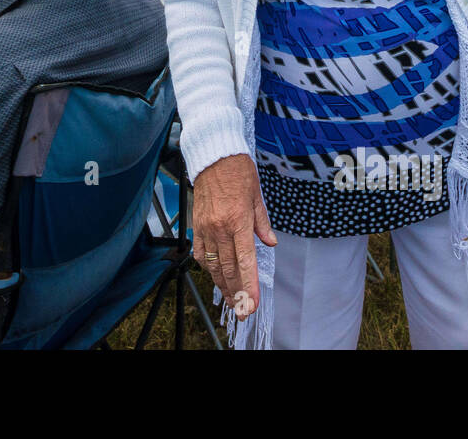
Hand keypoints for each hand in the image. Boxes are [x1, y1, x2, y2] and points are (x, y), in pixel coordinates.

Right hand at [191, 154, 276, 318]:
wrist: (213, 155)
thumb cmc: (238, 171)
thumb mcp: (257, 196)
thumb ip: (262, 223)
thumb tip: (270, 243)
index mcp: (239, 221)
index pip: (245, 262)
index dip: (249, 286)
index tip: (252, 304)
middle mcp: (220, 228)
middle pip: (228, 269)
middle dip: (236, 294)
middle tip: (242, 311)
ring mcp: (206, 227)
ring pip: (214, 265)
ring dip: (222, 285)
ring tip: (230, 300)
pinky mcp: (197, 225)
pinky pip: (200, 252)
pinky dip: (208, 267)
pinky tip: (215, 275)